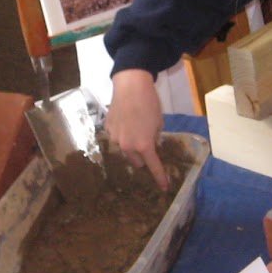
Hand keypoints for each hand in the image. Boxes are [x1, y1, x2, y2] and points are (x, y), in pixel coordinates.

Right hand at [107, 68, 167, 188]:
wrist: (130, 85)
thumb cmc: (150, 103)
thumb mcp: (159, 123)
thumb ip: (154, 138)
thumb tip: (150, 143)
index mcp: (144, 146)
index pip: (153, 167)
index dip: (160, 177)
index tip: (164, 187)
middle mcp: (127, 147)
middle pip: (136, 162)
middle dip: (143, 158)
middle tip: (148, 146)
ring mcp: (115, 138)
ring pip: (125, 150)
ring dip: (131, 146)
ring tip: (135, 129)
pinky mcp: (107, 129)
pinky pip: (116, 138)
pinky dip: (122, 134)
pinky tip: (126, 120)